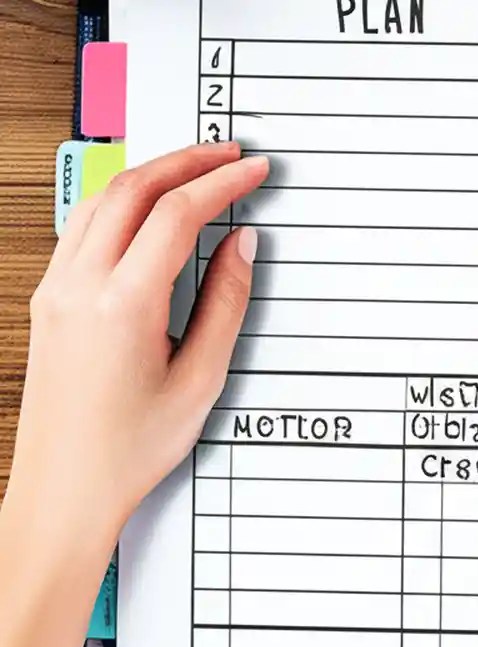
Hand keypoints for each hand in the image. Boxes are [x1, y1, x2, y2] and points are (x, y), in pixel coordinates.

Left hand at [10, 141, 266, 531]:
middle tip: (230, 152)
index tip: (253, 170)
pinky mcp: (48, 301)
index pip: (177, 214)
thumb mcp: (200, 379)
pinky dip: (121, 201)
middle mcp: (79, 287)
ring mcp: (56, 290)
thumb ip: (225, 303)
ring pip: (101, 201)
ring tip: (193, 169)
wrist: (64, 489)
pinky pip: (82, 227)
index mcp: (121, 305)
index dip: (221, 183)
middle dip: (186, 161)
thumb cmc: (127, 449)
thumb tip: (242, 248)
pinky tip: (147, 208)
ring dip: (151, 174)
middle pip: (133, 190)